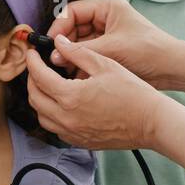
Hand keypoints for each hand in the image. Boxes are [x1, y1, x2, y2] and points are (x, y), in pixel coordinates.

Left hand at [25, 34, 169, 150]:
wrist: (152, 122)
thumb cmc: (133, 93)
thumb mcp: (105, 65)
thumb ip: (78, 53)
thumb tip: (59, 42)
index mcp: (70, 96)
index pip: (38, 76)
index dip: (32, 62)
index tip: (32, 55)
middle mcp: (66, 118)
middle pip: (34, 97)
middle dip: (32, 80)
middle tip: (38, 68)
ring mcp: (71, 133)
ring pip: (41, 116)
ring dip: (39, 99)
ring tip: (47, 85)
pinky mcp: (79, 142)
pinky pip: (55, 128)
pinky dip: (51, 115)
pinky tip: (60, 105)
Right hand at [45, 0, 180, 86]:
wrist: (174, 70)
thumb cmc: (149, 51)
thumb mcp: (112, 48)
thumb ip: (81, 51)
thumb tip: (54, 55)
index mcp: (108, 9)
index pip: (73, 11)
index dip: (59, 26)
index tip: (51, 43)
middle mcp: (106, 20)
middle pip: (73, 28)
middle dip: (64, 44)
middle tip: (56, 60)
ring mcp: (107, 36)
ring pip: (79, 43)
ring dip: (71, 55)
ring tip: (64, 69)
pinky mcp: (110, 52)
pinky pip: (88, 55)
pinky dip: (80, 64)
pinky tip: (76, 75)